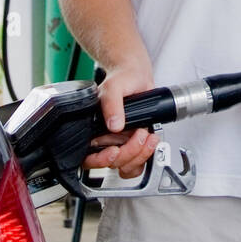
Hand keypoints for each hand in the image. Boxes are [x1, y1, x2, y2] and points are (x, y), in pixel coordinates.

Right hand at [83, 58, 160, 179]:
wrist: (137, 75)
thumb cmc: (121, 78)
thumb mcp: (114, 87)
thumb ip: (111, 104)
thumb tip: (113, 124)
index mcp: (93, 129)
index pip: (90, 158)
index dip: (103, 159)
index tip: (115, 150)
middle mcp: (105, 139)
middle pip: (113, 164)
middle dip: (129, 152)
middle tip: (139, 133)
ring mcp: (120, 143)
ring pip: (126, 166)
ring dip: (140, 154)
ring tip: (147, 135)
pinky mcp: (134, 143)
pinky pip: (138, 162)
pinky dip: (146, 154)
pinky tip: (151, 139)